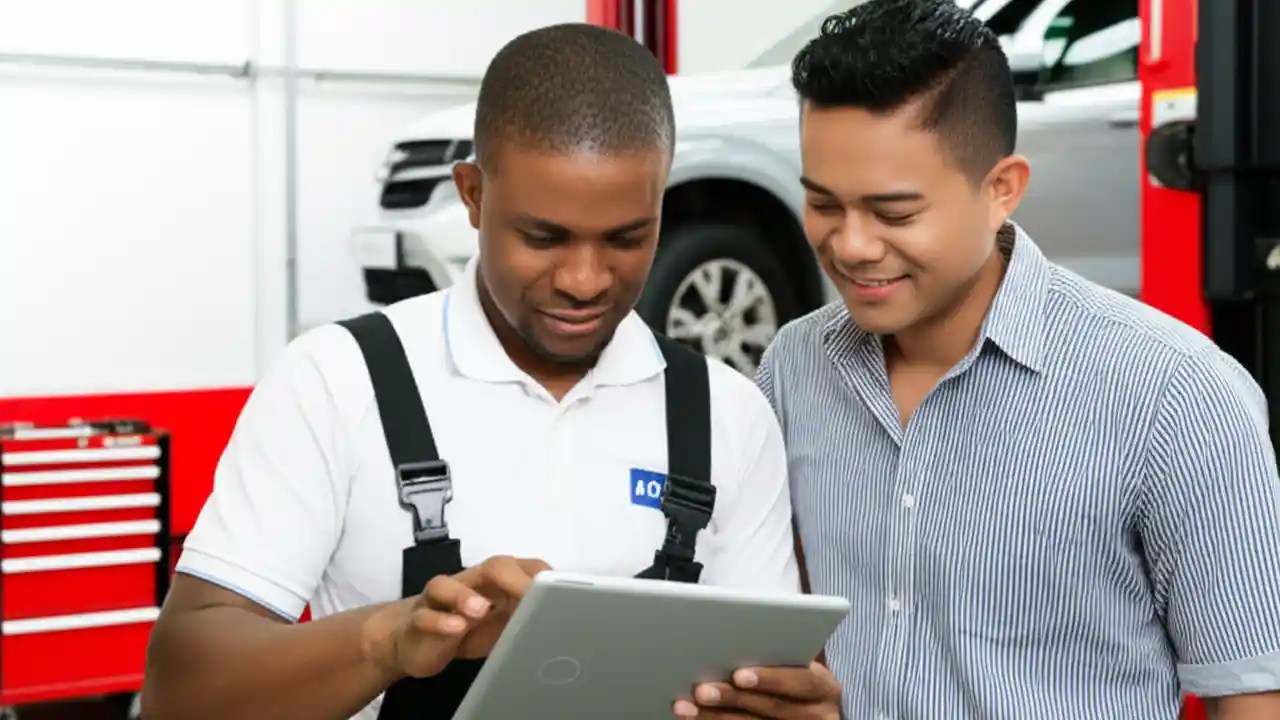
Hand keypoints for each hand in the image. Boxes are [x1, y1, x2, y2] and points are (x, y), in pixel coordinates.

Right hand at [365, 555, 551, 678]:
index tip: (561, 596)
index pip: (526, 568)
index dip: (542, 579)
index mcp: (499, 582)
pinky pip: (425, 615)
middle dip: (513, 579)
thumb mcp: (503, 627)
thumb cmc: (468, 628)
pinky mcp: (419, 620)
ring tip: (481, 610)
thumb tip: (561, 625)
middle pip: (493, 567)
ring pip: (448, 585)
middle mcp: (471, 583)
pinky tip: (455, 629)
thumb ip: (525, 620)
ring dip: (466, 596)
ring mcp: (441, 600)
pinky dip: (440, 621)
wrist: (415, 641)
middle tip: (527, 598)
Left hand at [673, 661, 841, 718]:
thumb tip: (727, 640)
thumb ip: (772, 654)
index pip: (801, 680)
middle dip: (732, 698)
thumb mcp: (793, 663)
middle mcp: (818, 714)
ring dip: (716, 718)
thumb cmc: (790, 673)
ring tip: (686, 708)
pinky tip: (696, 719)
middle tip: (701, 690)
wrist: (804, 709)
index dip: (770, 678)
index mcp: (823, 686)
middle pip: (772, 708)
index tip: (739, 675)